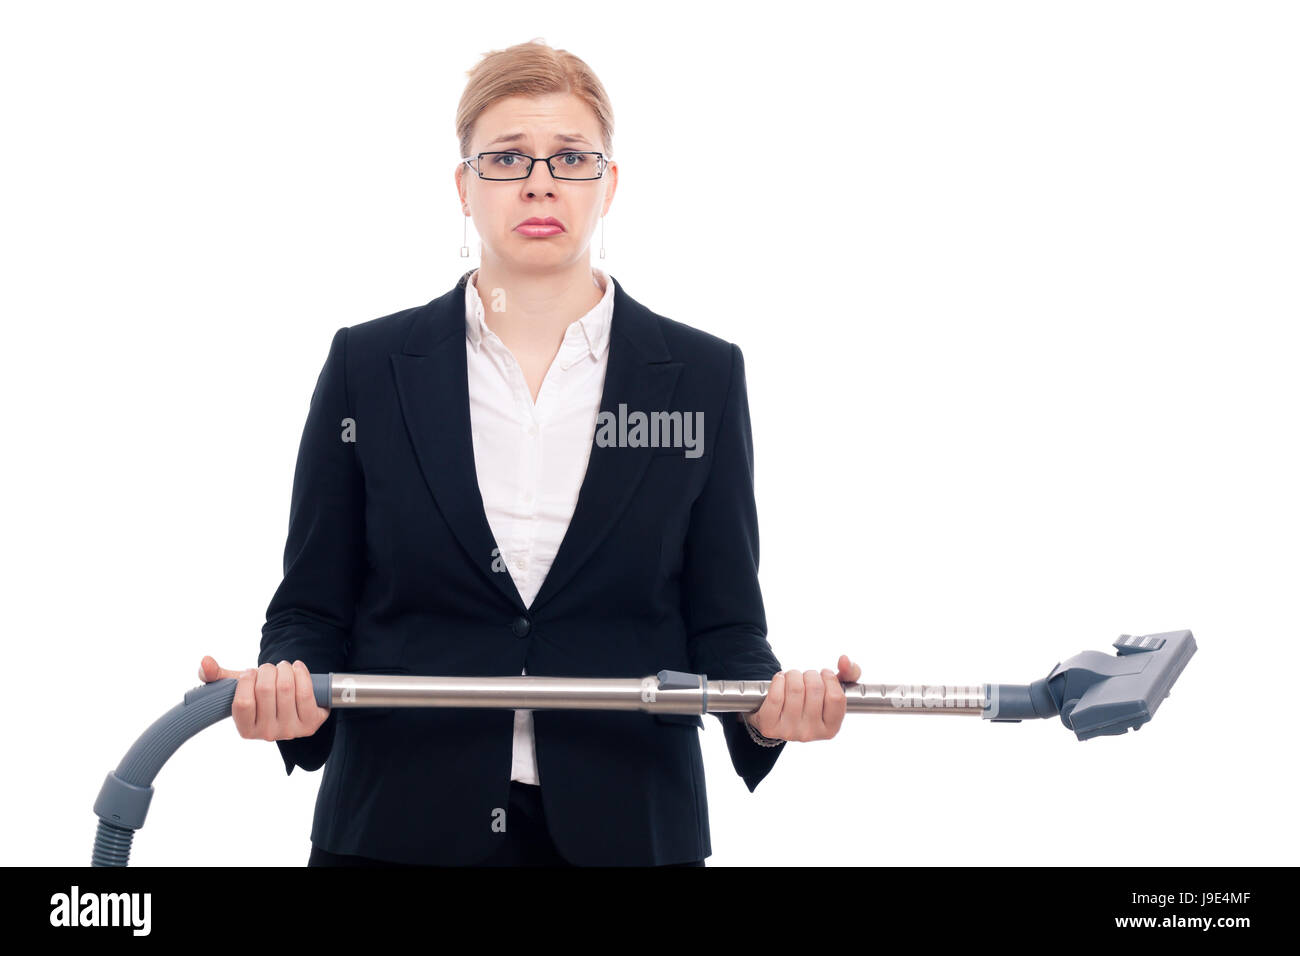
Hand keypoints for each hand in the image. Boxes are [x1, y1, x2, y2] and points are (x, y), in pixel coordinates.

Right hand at [198, 655, 328, 741]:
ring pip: (285, 687)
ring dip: (284, 668)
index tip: (251, 672)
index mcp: (246, 729)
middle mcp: (268, 734)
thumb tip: (205, 662)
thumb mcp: (237, 687)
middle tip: (269, 668)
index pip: (243, 703)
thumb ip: (216, 676)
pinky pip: (305, 693)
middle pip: (265, 690)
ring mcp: (290, 730)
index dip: (247, 680)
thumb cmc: (261, 694)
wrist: (293, 703)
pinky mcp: (311, 723)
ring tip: (283, 667)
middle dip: (267, 669)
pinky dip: (301, 673)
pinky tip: (297, 668)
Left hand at [744, 654, 860, 741]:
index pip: (836, 697)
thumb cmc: (808, 702)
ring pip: (795, 689)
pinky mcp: (770, 726)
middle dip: (810, 674)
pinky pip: (776, 696)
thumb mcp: (831, 691)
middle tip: (806, 677)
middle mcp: (811, 734)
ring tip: (792, 677)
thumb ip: (849, 673)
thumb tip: (844, 660)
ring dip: (793, 674)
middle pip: (815, 689)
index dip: (830, 679)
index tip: (823, 675)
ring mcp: (789, 732)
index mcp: (830, 729)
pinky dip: (778, 680)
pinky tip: (780, 680)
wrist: (775, 717)